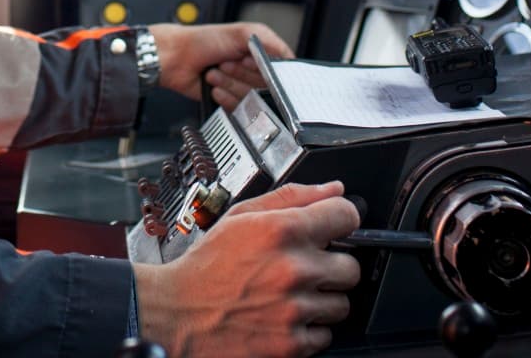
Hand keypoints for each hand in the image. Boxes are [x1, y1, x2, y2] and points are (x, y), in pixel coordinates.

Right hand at [134, 181, 361, 357]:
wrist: (179, 312)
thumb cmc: (208, 264)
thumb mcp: (241, 216)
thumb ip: (291, 197)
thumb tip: (333, 189)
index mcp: (281, 230)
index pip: (347, 215)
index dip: (340, 218)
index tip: (333, 226)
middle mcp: (294, 269)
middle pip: (351, 266)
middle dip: (331, 264)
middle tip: (305, 266)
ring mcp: (295, 309)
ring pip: (342, 303)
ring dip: (321, 299)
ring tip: (290, 293)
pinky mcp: (293, 345)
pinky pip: (326, 335)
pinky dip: (309, 328)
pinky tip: (284, 315)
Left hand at [147, 22, 293, 106]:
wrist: (176, 58)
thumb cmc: (202, 40)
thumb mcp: (240, 32)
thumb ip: (269, 41)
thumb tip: (288, 57)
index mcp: (259, 53)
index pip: (280, 71)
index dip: (267, 69)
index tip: (250, 61)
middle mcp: (252, 71)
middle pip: (265, 87)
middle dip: (243, 74)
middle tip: (227, 62)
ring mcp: (240, 86)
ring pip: (251, 98)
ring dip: (230, 84)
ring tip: (216, 72)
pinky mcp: (229, 101)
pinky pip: (238, 109)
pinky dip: (225, 97)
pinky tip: (214, 86)